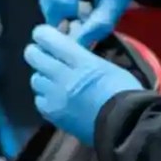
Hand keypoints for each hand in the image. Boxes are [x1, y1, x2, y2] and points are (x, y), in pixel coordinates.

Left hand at [24, 25, 142, 145]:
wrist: (126, 126)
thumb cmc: (125, 93)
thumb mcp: (107, 67)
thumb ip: (85, 58)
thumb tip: (70, 52)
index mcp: (81, 62)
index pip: (50, 40)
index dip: (42, 34)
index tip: (43, 35)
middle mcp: (64, 77)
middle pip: (34, 57)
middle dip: (36, 52)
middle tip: (43, 54)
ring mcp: (56, 98)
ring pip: (35, 79)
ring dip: (42, 76)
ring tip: (52, 79)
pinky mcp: (54, 116)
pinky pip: (39, 100)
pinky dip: (44, 97)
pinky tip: (55, 98)